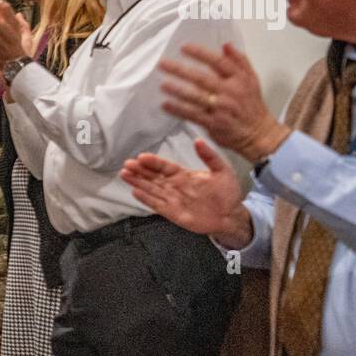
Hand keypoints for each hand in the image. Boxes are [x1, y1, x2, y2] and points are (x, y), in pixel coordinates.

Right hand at [120, 138, 253, 248]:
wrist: (231, 215)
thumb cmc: (227, 193)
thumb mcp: (222, 170)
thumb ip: (209, 156)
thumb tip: (198, 140)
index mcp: (183, 174)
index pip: (164, 166)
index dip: (153, 162)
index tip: (142, 156)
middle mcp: (174, 186)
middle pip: (153, 177)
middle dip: (139, 170)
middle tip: (127, 164)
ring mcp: (172, 199)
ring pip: (151, 189)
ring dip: (137, 182)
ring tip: (124, 174)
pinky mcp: (172, 213)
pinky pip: (156, 204)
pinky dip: (145, 199)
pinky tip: (135, 192)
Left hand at [159, 43, 291, 162]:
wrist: (258, 133)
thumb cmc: (252, 104)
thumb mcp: (252, 79)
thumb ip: (239, 61)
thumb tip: (226, 45)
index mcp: (239, 79)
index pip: (218, 62)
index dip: (200, 53)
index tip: (183, 47)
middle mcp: (230, 92)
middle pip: (202, 78)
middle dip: (180, 70)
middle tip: (162, 64)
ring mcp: (221, 108)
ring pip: (195, 97)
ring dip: (177, 90)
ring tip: (162, 84)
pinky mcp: (214, 123)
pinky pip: (193, 115)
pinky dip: (178, 110)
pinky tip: (165, 105)